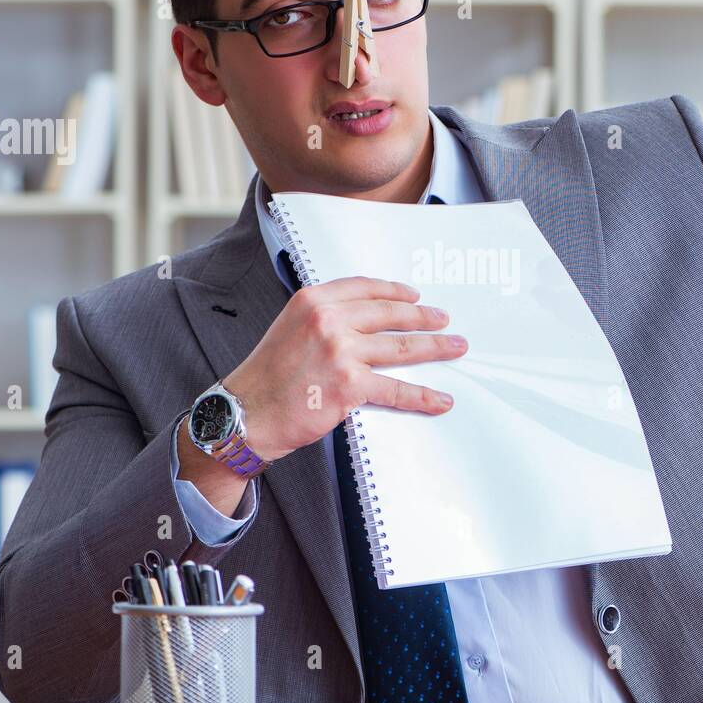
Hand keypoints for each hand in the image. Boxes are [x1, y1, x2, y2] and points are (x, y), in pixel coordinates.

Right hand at [224, 276, 466, 462]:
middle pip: (389, 314)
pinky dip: (423, 396)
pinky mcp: (350, 386)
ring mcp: (341, 352)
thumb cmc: (266, 377)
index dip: (395, 292)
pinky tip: (442, 399)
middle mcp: (329, 320)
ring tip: (456, 347)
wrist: (246, 414)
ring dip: (434, 347)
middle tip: (444, 320)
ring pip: (400, 347)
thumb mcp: (289, 328)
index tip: (414, 297)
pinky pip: (396, 389)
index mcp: (313, 301)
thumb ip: (323, 319)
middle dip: (423, 317)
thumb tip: (361, 321)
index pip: (365, 288)